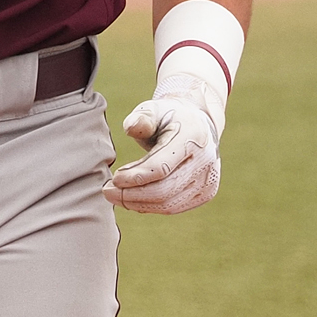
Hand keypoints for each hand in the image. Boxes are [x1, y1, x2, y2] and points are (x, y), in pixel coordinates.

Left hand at [102, 71, 224, 214]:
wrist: (197, 124)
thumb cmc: (168, 117)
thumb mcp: (153, 109)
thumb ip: (141, 117)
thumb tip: (131, 127)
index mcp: (193, 137)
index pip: (162, 167)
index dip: (135, 177)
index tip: (114, 178)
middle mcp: (206, 161)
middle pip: (164, 190)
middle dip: (132, 194)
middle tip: (107, 191)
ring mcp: (208, 180)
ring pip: (168, 204)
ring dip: (138, 203)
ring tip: (116, 195)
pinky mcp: (206, 193)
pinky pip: (173, 207)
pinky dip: (150, 206)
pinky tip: (133, 199)